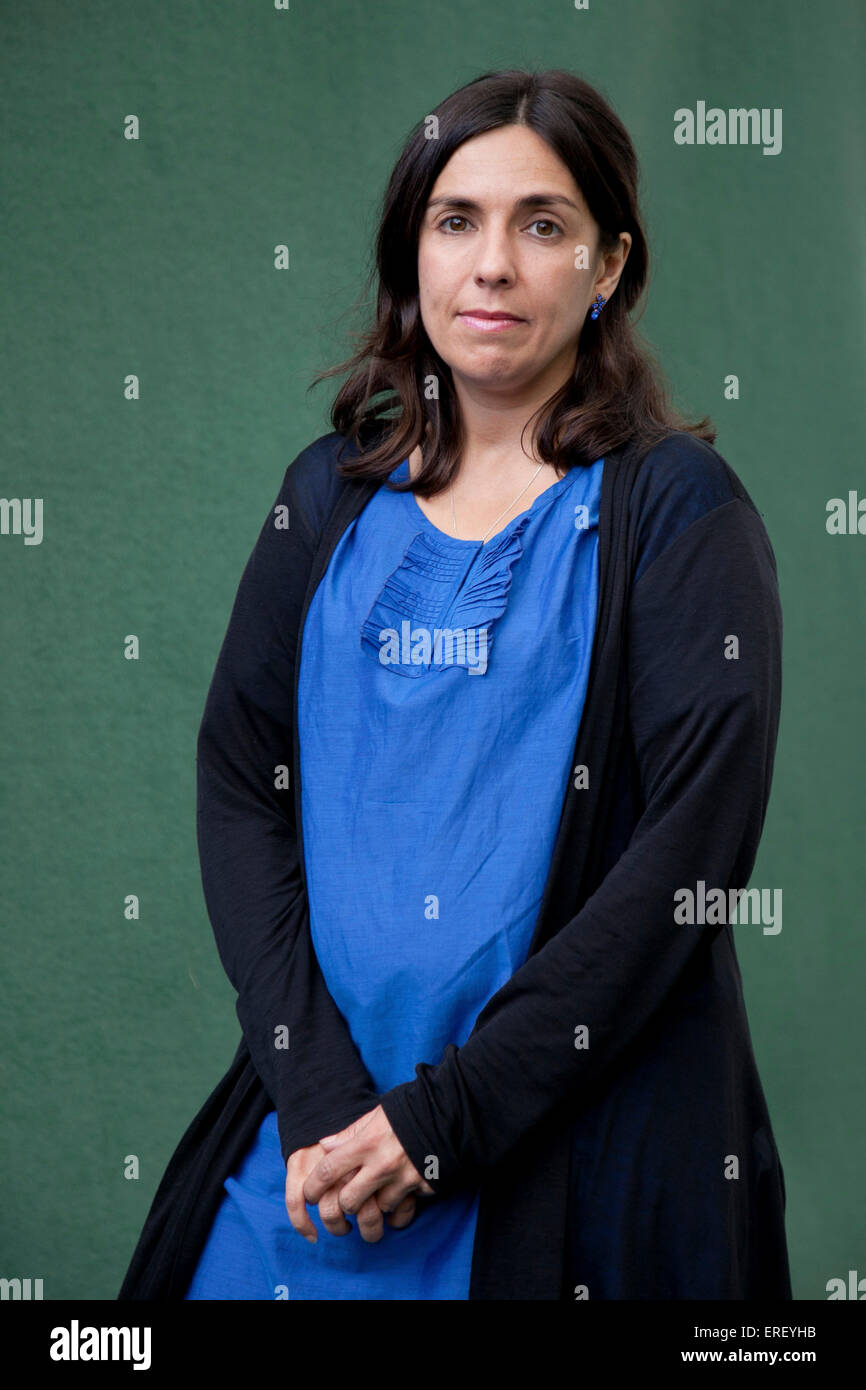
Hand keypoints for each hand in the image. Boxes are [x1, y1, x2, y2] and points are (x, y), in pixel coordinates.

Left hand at [302, 1105, 435, 1243]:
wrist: (448, 1113)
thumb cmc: (407, 1111)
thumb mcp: (375, 1115)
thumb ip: (349, 1133)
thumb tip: (324, 1145)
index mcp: (366, 1143)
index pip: (328, 1170)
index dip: (314, 1186)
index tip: (309, 1194)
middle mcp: (382, 1164)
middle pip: (349, 1201)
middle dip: (345, 1205)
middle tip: (347, 1201)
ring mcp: (403, 1178)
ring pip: (377, 1208)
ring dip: (376, 1204)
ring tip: (379, 1193)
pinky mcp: (422, 1187)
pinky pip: (403, 1209)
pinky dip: (399, 1207)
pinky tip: (399, 1197)